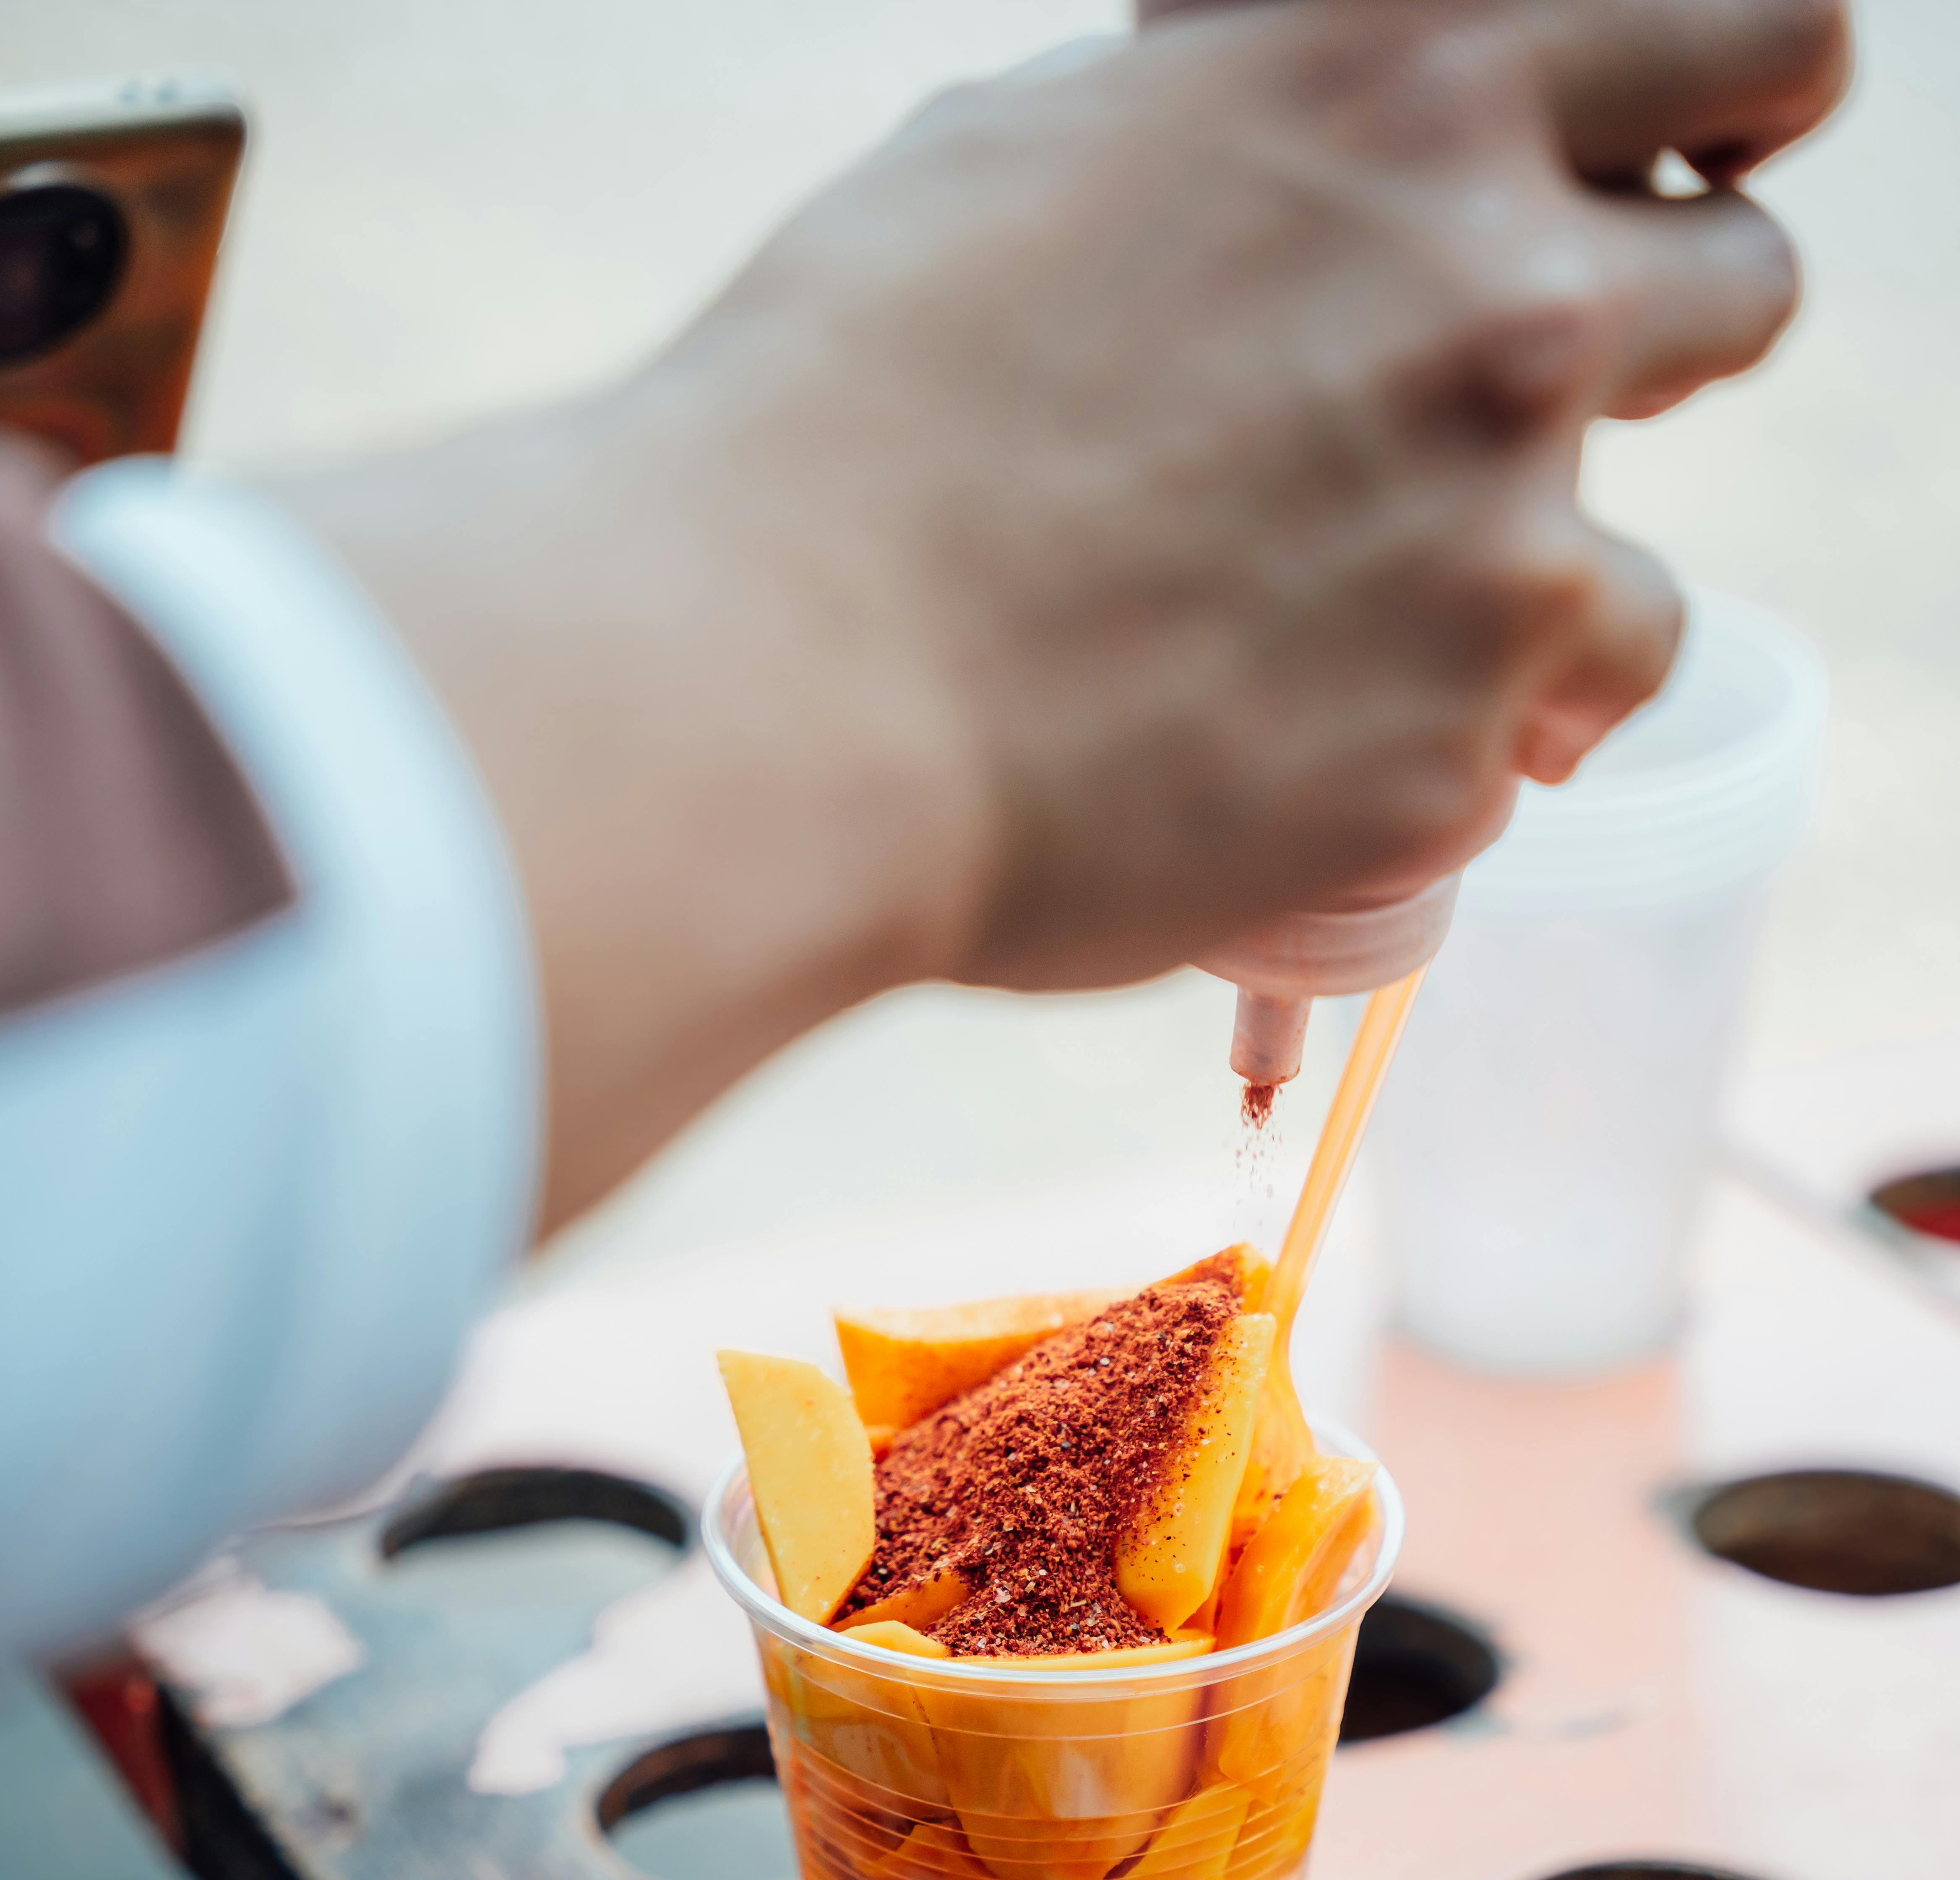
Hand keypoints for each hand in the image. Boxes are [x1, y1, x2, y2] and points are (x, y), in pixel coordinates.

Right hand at [292, 0, 1844, 1229]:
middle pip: (1744, 293)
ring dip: (1533, 614)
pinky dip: (1434, 764)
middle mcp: (1499, 283)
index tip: (1651, 192)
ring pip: (1643, 589)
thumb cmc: (843, 421)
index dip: (1719, 121)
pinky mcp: (1464, 743)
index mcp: (1402, 78)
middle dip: (1649, 362)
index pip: (1745, 36)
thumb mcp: (1043, 156)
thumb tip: (1286, 160)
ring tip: (1358, 659)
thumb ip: (1233, 140)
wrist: (774, 685)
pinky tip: (1294, 764)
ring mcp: (1503, 526)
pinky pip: (1519, 754)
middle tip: (1494, 438)